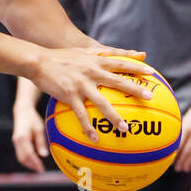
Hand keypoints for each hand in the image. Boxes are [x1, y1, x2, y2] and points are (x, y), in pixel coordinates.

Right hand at [12, 105, 49, 172]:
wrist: (22, 111)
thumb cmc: (32, 119)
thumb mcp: (39, 129)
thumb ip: (41, 143)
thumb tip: (44, 156)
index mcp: (23, 138)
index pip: (29, 154)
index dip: (35, 163)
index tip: (42, 169)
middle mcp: (17, 141)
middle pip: (23, 158)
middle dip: (32, 166)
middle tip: (41, 170)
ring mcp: (15, 142)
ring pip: (20, 158)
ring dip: (28, 164)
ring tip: (38, 167)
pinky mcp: (16, 142)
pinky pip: (20, 154)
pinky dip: (26, 160)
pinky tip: (33, 161)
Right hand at [32, 46, 155, 143]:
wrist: (38, 62)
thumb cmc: (62, 57)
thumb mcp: (83, 51)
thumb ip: (102, 52)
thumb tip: (114, 55)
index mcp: (95, 61)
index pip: (121, 63)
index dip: (137, 67)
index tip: (152, 73)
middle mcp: (91, 71)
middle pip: (117, 81)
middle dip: (134, 89)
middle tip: (149, 98)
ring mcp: (80, 84)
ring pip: (101, 102)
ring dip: (114, 116)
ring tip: (125, 129)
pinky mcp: (69, 95)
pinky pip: (81, 115)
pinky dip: (88, 127)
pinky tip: (95, 139)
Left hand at [174, 95, 190, 171]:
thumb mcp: (186, 120)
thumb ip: (181, 131)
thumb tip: (172, 143)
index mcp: (186, 128)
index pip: (179, 145)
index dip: (174, 155)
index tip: (170, 162)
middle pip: (188, 152)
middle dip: (182, 162)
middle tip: (177, 169)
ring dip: (190, 163)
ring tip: (185, 169)